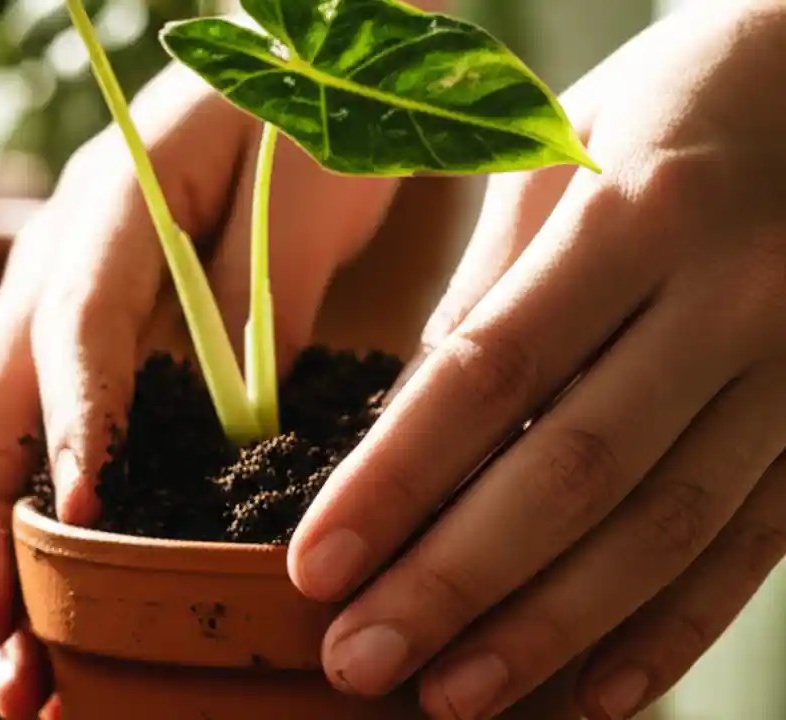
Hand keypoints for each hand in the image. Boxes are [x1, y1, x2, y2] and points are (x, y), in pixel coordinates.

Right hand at [0, 64, 404, 716]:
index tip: (78, 518)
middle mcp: (56, 261)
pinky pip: (34, 443)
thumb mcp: (302, 192)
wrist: (296, 79)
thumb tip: (236, 434)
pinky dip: (32, 531)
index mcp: (111, 204)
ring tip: (9, 671)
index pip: (75, 319)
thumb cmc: (312, 121)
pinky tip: (46, 616)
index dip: (72, 420)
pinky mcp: (83, 350)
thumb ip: (259, 300)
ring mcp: (57, 308)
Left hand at [288, 3, 785, 718]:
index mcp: (634, 215)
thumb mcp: (560, 159)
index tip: (314, 565)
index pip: (489, 373)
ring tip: (452, 697)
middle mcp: (728, 299)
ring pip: (666, 526)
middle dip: (455, 581)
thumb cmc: (667, 111)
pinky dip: (675, 629)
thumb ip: (491, 297)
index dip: (395, 481)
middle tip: (359, 660)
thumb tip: (408, 430)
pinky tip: (596, 695)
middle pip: (573, 470)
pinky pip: (755, 544)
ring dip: (551, 629)